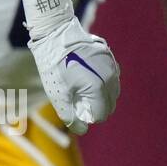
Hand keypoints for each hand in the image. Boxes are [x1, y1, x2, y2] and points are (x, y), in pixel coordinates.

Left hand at [28, 16, 119, 134]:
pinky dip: (103, 82)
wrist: (55, 34)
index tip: (74, 105)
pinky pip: (111, 77)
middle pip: (109, 105)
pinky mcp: (110, 57)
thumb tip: (82, 130)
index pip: (100, 115)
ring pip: (112, 92)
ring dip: (100, 95)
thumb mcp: (58, 94)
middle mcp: (110, 77)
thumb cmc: (54, 66)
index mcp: (97, 88)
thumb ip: (70, 115)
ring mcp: (112, 66)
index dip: (86, 115)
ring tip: (81, 86)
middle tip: (76, 97)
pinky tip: (87, 75)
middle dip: (95, 106)